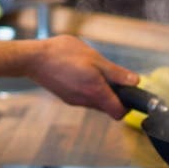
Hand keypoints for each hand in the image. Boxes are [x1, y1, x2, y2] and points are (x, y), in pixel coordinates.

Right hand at [25, 35, 139, 118]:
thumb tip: (135, 82)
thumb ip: (116, 73)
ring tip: (93, 69)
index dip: (127, 104)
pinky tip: (80, 72)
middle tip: (110, 75)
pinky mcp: (66, 97)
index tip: (127, 91)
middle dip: (114, 94)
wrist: (33, 59)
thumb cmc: (62, 54)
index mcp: (96, 91)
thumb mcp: (94, 58)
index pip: (119, 113)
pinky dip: (87, 88)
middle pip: (108, 107)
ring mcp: (74, 100)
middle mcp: (85, 101)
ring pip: (96, 102)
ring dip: (100, 90)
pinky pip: (84, 97)